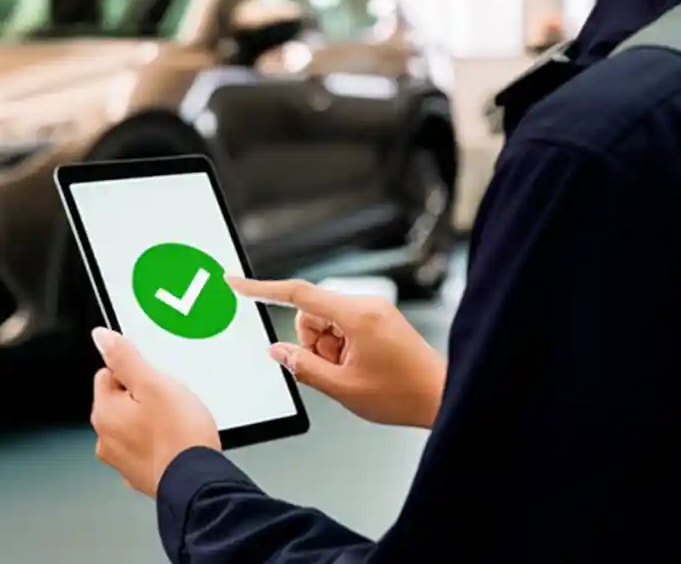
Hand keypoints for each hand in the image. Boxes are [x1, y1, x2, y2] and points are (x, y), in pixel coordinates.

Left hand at [90, 328, 220, 496]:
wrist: (199, 483)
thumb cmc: (179, 437)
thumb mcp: (154, 384)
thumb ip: (124, 358)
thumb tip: (102, 338)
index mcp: (104, 413)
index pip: (109, 375)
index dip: (135, 373)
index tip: (153, 380)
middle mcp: (107, 439)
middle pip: (122, 401)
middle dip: (145, 398)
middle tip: (169, 402)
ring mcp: (123, 460)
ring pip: (135, 425)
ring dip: (152, 421)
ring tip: (176, 423)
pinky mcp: (142, 474)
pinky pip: (148, 447)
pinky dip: (160, 443)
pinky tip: (177, 442)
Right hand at [230, 278, 445, 428]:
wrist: (443, 397)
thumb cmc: (404, 394)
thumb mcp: (344, 388)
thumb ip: (304, 367)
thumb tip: (279, 352)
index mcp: (357, 315)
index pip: (298, 294)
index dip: (263, 290)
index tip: (238, 283)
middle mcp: (366, 306)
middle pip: (310, 313)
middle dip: (311, 343)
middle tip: (333, 370)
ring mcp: (373, 311)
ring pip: (323, 323)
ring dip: (326, 349)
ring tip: (351, 372)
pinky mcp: (377, 320)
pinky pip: (341, 327)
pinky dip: (338, 348)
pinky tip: (358, 367)